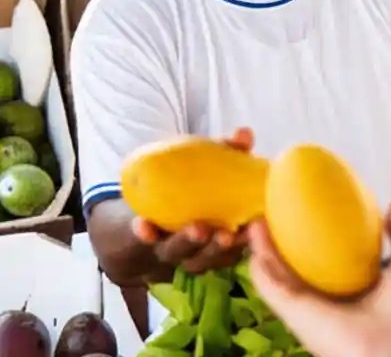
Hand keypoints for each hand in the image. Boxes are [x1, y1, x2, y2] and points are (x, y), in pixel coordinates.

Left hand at [133, 128, 254, 274]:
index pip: (234, 248)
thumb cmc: (186, 195)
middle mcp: (192, 252)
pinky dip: (144, 233)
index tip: (253, 228)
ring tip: (197, 228)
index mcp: (216, 241)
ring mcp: (165, 250)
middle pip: (208, 257)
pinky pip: (140, 241)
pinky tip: (143, 225)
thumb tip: (245, 133)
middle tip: (226, 235)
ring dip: (187, 242)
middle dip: (217, 248)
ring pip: (179, 252)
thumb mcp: (208, 174)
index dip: (245, 242)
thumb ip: (227, 155)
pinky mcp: (137, 242)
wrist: (138, 217)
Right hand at [247, 203, 390, 356]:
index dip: (313, 240)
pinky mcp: (299, 320)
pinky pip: (274, 292)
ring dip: (264, 251)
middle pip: (297, 271)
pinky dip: (261, 270)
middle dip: (281, 245)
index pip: (327, 265)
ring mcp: (313, 312)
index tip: (303, 213)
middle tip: (272, 214)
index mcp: (357, 294)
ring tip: (256, 223)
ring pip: (280, 279)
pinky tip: (254, 246)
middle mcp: (331, 304)